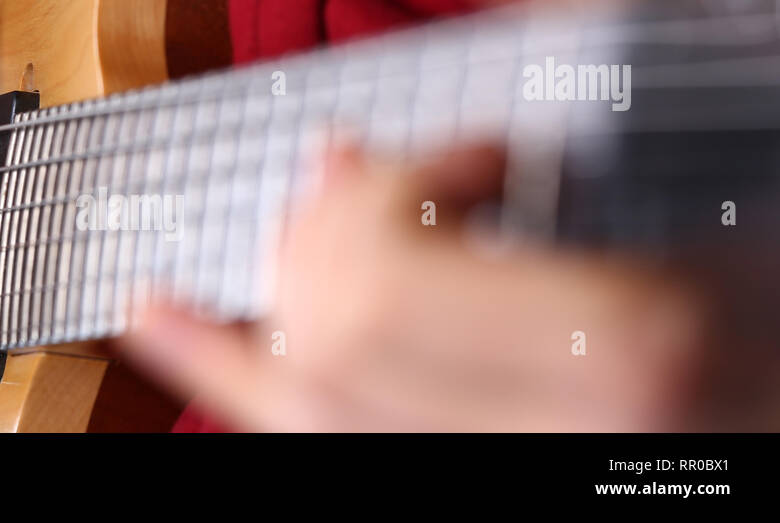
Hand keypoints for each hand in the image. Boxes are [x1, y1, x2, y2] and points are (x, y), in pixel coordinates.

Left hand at [119, 148, 707, 430]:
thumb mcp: (728, 188)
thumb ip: (568, 159)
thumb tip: (362, 158)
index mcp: (629, 350)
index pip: (385, 285)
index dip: (394, 195)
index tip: (465, 154)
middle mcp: (559, 443)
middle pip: (329, 355)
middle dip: (309, 248)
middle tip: (338, 180)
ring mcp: (526, 480)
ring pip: (313, 431)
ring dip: (230, 349)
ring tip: (167, 307)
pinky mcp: (502, 482)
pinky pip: (349, 455)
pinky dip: (258, 402)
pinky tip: (192, 355)